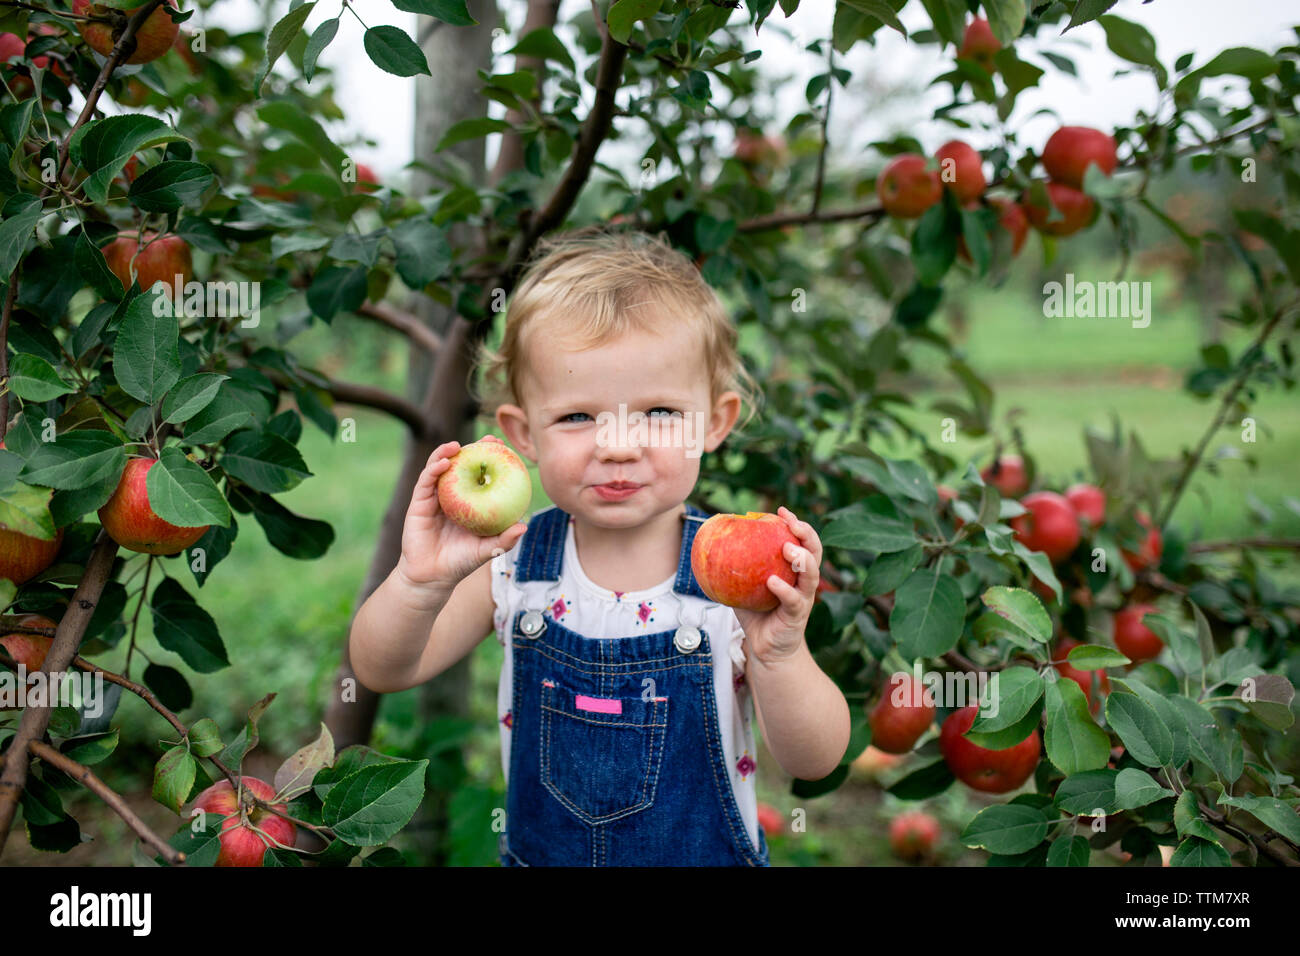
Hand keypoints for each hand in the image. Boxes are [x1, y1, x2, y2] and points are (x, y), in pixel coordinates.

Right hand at [394, 436, 527, 594]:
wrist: (432, 576)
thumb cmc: (460, 562)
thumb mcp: (487, 550)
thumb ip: (505, 539)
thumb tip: (524, 525)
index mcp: (469, 502)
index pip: (481, 474)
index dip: (491, 458)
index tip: (504, 447)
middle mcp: (451, 495)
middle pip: (461, 465)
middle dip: (474, 448)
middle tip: (489, 439)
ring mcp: (434, 497)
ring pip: (439, 467)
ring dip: (447, 452)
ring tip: (458, 446)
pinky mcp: (418, 503)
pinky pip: (426, 481)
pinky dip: (433, 469)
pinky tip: (443, 464)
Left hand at [732, 506, 821, 666]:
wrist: (766, 648)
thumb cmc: (756, 614)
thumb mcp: (742, 586)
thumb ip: (732, 568)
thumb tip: (707, 543)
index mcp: (794, 570)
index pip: (802, 541)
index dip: (796, 524)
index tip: (780, 511)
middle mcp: (803, 582)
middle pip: (815, 552)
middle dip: (807, 534)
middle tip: (792, 524)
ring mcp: (803, 599)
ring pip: (811, 575)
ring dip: (802, 559)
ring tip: (787, 548)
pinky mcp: (797, 616)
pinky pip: (793, 600)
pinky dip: (784, 590)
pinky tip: (772, 582)